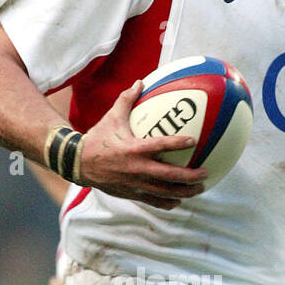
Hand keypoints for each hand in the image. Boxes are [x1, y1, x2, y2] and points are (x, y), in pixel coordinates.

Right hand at [78, 81, 208, 209]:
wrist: (78, 163)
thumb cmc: (97, 138)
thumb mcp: (111, 117)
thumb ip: (127, 100)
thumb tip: (140, 81)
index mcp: (133, 149)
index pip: (160, 146)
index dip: (177, 143)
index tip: (194, 141)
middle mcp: (136, 169)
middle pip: (169, 176)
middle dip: (190, 176)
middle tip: (205, 172)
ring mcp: (135, 184)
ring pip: (165, 192)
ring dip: (185, 192)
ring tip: (199, 188)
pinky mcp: (131, 194)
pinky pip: (154, 201)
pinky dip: (168, 202)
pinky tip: (179, 201)